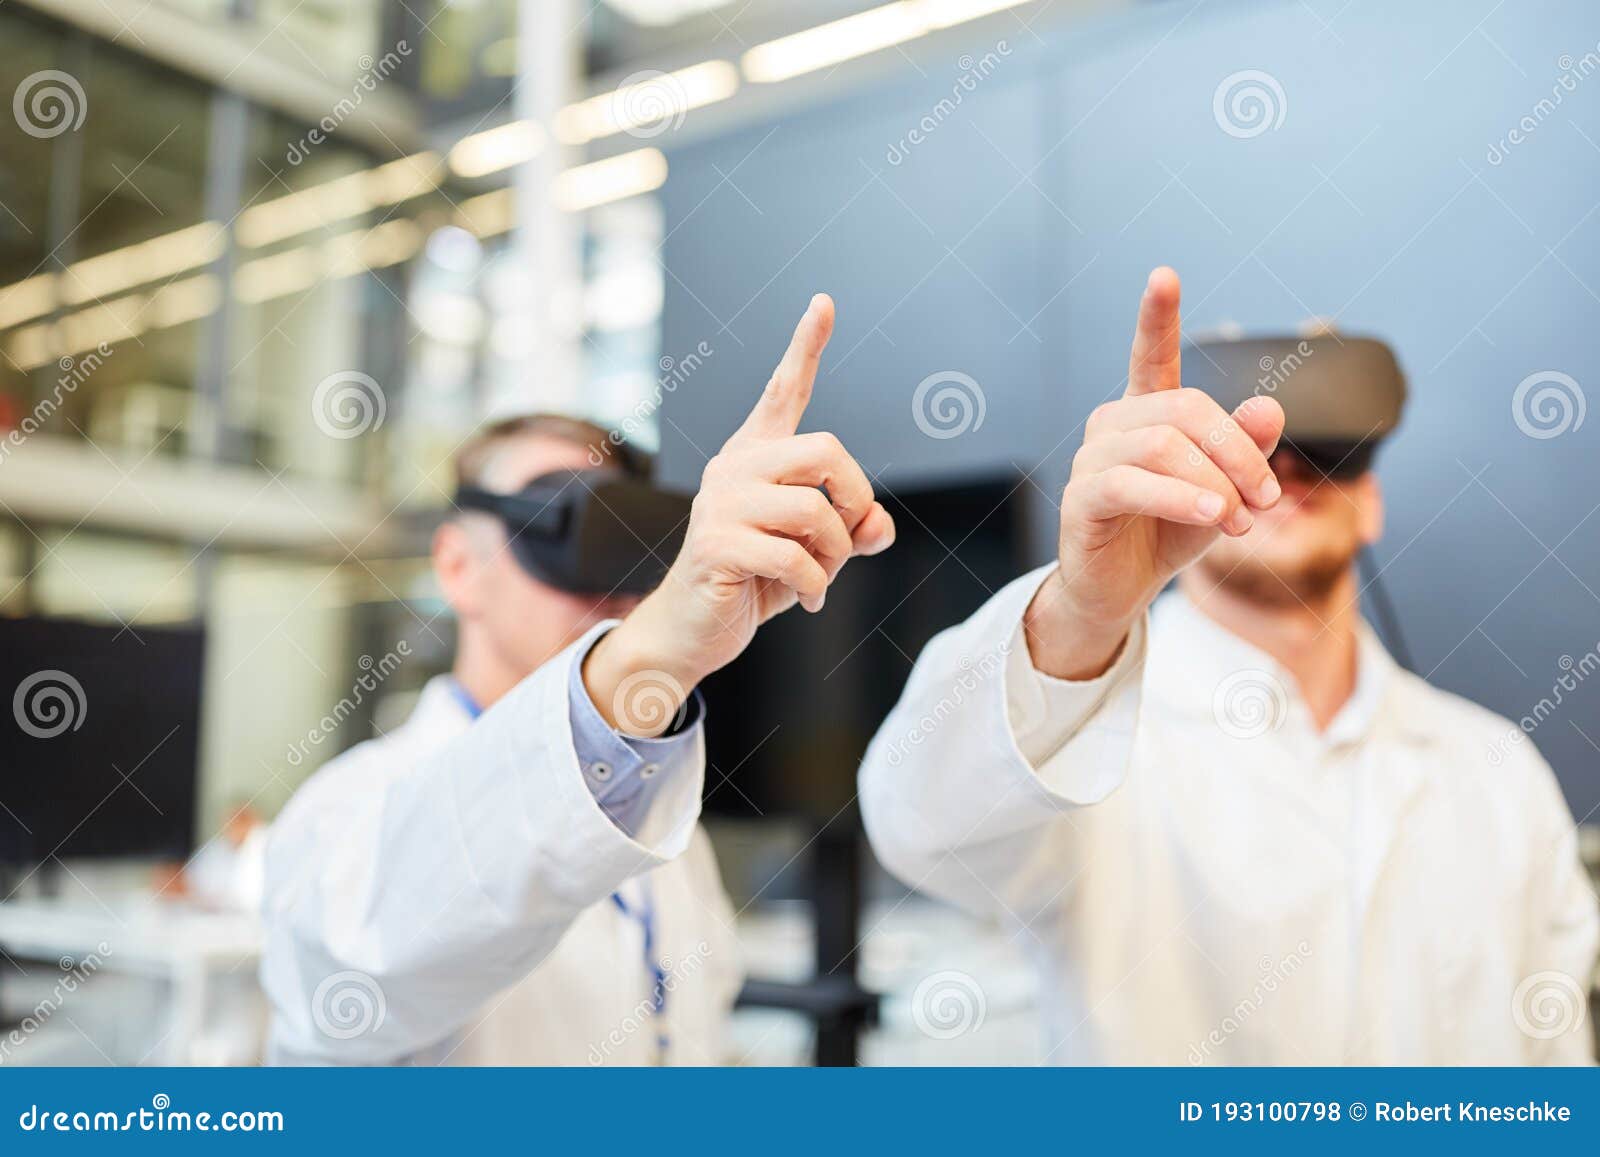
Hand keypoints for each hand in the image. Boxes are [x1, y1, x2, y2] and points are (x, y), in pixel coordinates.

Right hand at [584, 294, 894, 734]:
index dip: (805, 346)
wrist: (695, 629)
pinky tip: (808, 600)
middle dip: (853, 499)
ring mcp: (721, 502)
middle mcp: (735, 466)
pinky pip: (796, 559)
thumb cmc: (756, 581)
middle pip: (825, 450)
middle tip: (847, 538)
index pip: (783, 390)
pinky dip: (816, 587)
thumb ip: (852, 530)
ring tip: (822, 577)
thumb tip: (879, 524)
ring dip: (835, 555)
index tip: (824, 303)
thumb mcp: (817, 552)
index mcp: (756, 455)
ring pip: (815, 510)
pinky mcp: (717, 543)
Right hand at [1024, 267, 1284, 679]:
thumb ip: (1246, 448)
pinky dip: (1180, 498)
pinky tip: (1211, 515)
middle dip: (1237, 451)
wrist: (1123, 589)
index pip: (1150, 354)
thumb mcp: (1225, 491)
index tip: (1164, 276)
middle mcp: (1114, 425)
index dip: (1156, 316)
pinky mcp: (1083, 497)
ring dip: (1216, 484)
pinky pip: (1133, 483)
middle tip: (1266, 499)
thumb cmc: (1169, 532)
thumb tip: (1269, 408)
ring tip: (1238, 522)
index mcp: (1147, 413)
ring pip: (1164, 445)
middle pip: (1185, 408)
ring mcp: (1093, 458)